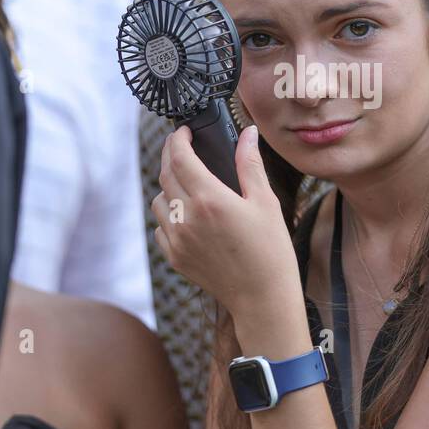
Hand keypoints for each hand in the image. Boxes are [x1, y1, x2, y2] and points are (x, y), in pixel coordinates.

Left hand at [151, 124, 300, 319]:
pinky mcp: (175, 257)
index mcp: (210, 199)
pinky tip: (188, 216)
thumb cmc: (270, 249)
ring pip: (158, 201)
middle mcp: (187, 218)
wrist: (262, 297)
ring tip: (187, 184)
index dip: (177, 140)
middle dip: (170, 156)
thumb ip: (250, 164)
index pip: (179, 158)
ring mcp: (177, 239)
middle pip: (165, 175)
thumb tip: (248, 133)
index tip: (183, 132)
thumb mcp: (265, 202)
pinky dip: (169, 215)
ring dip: (168, 187)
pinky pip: (161, 227)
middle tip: (181, 147)